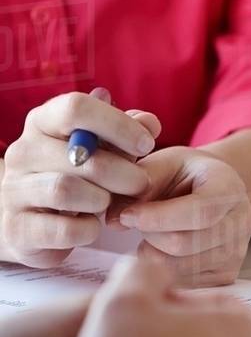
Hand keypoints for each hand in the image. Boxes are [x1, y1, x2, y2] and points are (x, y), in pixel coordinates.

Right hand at [1, 88, 159, 266]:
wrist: (39, 224)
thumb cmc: (81, 178)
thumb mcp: (107, 150)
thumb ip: (130, 133)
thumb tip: (149, 123)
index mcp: (43, 122)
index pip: (76, 107)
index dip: (119, 125)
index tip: (147, 144)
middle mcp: (23, 151)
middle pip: (80, 155)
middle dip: (123, 172)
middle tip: (141, 184)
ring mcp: (14, 190)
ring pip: (66, 189)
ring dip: (103, 198)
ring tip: (110, 202)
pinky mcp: (19, 228)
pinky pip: (65, 229)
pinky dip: (89, 229)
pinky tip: (92, 224)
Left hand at [114, 147, 250, 286]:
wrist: (214, 190)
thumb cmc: (184, 176)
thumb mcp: (163, 164)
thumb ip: (137, 185)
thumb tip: (114, 221)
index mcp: (230, 187)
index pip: (201, 211)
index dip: (158, 217)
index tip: (127, 215)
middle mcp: (241, 221)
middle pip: (184, 244)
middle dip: (149, 235)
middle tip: (138, 222)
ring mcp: (236, 251)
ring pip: (178, 267)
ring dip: (152, 252)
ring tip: (153, 234)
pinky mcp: (226, 275)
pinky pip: (182, 282)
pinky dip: (161, 269)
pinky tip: (162, 250)